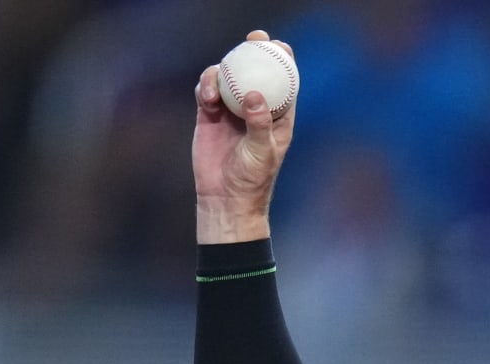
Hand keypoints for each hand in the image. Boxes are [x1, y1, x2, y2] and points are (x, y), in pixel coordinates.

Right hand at [193, 30, 296, 242]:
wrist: (225, 197)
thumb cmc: (252, 179)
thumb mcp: (262, 152)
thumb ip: (259, 124)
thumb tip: (255, 95)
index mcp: (277, 115)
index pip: (284, 82)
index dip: (283, 61)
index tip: (280, 46)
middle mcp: (254, 108)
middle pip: (254, 72)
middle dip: (253, 52)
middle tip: (252, 40)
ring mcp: (231, 110)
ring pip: (227, 77)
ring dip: (222, 73)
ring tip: (215, 91)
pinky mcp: (209, 116)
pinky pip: (207, 91)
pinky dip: (206, 87)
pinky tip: (206, 97)